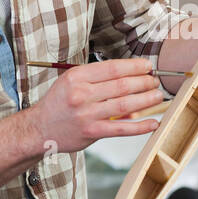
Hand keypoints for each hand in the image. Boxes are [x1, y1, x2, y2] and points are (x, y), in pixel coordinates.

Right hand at [20, 59, 162, 153]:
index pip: (112, 68)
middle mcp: (81, 94)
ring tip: (158, 96)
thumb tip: (128, 76)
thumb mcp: (70, 82)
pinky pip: (121, 129)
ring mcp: (87, 114)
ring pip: (125, 104)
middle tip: (155, 81)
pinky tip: (153, 123)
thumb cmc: (59, 104)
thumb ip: (96, 79)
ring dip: (146, 100)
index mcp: (76, 77)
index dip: (134, 66)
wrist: (39, 129)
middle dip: (143, 81)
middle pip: (122, 85)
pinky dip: (140, 126)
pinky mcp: (92, 132)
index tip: (147, 66)